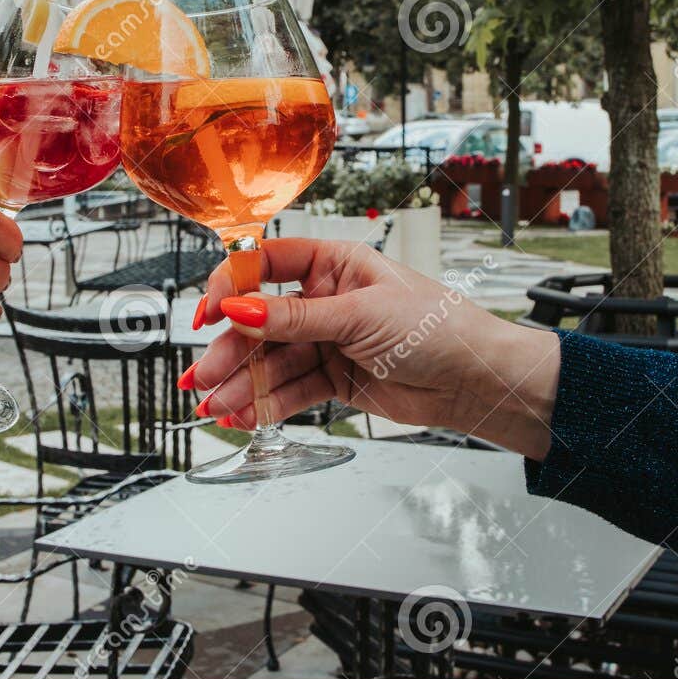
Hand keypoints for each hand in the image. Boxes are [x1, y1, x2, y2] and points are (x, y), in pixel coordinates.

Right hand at [187, 239, 560, 458]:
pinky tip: (241, 415)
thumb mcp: (361, 315)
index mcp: (334, 263)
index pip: (267, 265)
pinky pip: (291, 390)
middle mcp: (326, 299)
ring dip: (241, 384)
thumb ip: (296, 319)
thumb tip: (241, 309)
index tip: (211, 310)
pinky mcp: (335, 379)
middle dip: (231, 350)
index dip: (233, 285)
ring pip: (272, 362)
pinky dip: (265, 404)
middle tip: (203, 375)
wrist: (474, 381)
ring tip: (214, 406)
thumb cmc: (438, 328)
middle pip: (261, 322)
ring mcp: (329, 341)